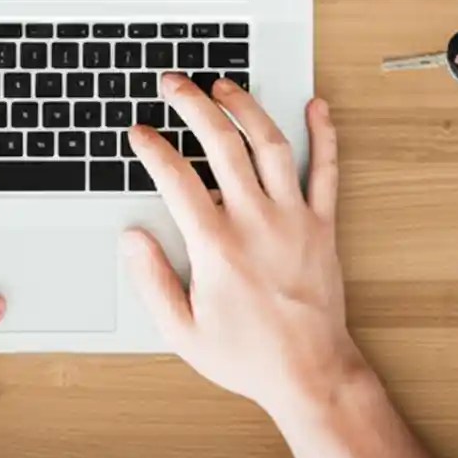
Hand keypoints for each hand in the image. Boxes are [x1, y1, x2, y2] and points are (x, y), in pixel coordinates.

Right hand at [123, 74, 364, 416]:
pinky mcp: (322, 226)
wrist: (309, 372)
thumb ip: (151, 280)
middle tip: (174, 85)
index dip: (153, 148)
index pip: (176, 178)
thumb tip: (132, 239)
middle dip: (193, 105)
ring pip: (270, 145)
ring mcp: (293, 219)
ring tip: (225, 85)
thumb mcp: (180, 330)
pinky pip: (326, 171)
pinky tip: (316, 108)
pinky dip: (324, 135)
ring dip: (245, 107)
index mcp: (216, 246)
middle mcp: (255, 222)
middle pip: (221, 144)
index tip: (140, 133)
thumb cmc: (247, 356)